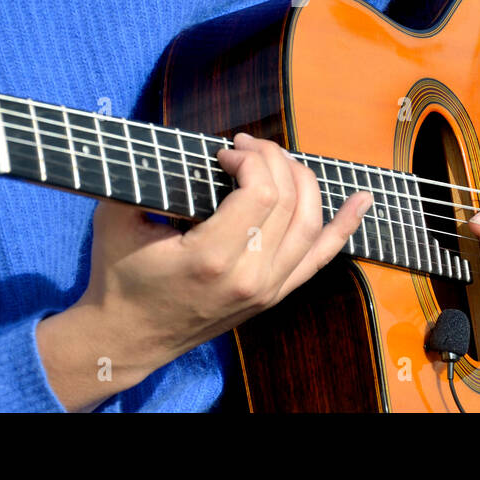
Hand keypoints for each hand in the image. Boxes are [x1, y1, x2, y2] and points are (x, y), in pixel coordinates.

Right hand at [36, 131, 371, 409]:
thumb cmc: (117, 275)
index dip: (249, 158)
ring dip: (301, 180)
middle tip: (245, 146)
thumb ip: (151, 175)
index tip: (224, 150)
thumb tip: (184, 141)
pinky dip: (343, 226)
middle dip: (272, 159)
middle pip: (289, 200)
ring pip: (311, 223)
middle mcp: (249, 278)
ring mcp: (267, 290)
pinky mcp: (274, 295)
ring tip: (276, 159)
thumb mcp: (119, 216)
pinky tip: (362, 200)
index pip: (261, 191)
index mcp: (211, 258)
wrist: (126, 338)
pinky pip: (319, 257)